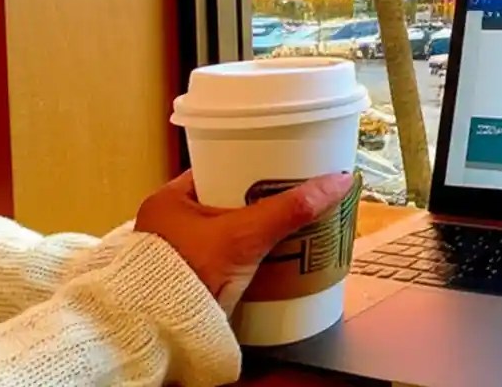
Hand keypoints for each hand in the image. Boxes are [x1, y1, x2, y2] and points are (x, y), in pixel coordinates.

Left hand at [135, 170, 354, 314]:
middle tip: (292, 197)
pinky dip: (248, 257)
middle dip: (259, 202)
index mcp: (169, 201)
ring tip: (289, 226)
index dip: (250, 166)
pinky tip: (272, 257)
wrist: (164, 334)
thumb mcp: (244, 235)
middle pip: (227, 201)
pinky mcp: (190, 281)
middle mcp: (168, 225)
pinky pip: (226, 258)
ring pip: (228, 232)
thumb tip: (337, 182)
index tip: (279, 167)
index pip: (217, 169)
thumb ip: (290, 209)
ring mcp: (177, 256)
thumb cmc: (190, 275)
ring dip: (255, 232)